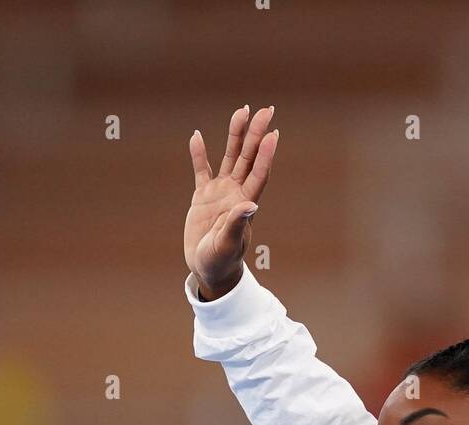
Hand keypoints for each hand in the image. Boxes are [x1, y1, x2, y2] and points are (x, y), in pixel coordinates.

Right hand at [185, 105, 278, 299]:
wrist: (208, 269)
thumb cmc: (221, 261)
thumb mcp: (227, 245)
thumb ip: (236, 224)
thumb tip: (250, 204)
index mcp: (245, 204)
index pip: (258, 173)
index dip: (265, 154)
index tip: (273, 134)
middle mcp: (236, 193)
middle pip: (248, 158)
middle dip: (256, 134)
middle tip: (265, 110)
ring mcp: (220, 193)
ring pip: (230, 157)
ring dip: (235, 135)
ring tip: (241, 111)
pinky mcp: (203, 196)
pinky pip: (201, 170)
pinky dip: (199, 154)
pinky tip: (196, 136)